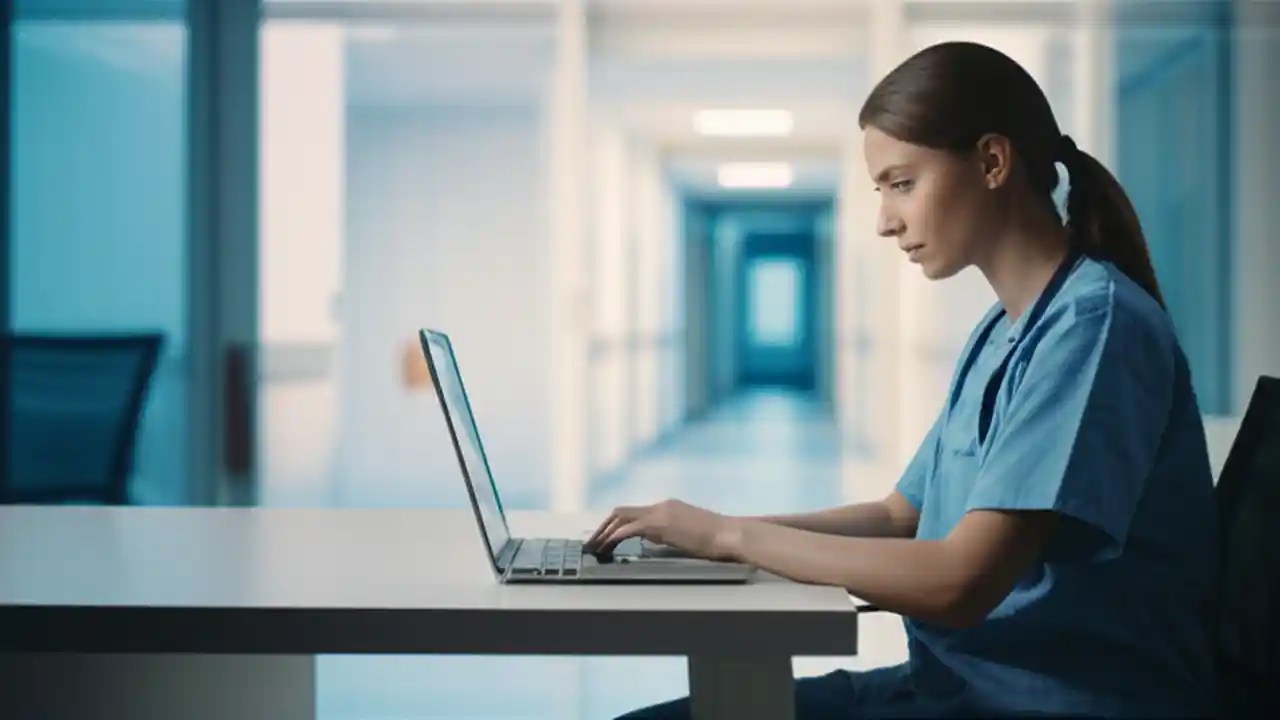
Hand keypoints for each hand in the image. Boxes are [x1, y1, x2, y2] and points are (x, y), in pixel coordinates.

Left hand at [585, 499, 743, 562]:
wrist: (729, 534)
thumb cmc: (715, 538)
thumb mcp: (686, 534)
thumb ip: (667, 533)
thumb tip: (652, 539)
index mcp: (667, 507)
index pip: (634, 512)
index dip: (616, 524)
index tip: (606, 537)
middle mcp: (661, 506)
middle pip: (621, 510)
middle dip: (604, 526)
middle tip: (593, 542)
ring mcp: (660, 512)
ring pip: (621, 516)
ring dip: (604, 531)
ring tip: (596, 547)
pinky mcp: (660, 523)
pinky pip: (629, 528)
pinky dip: (614, 536)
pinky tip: (608, 547)